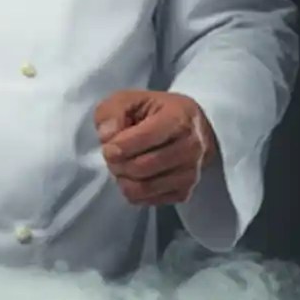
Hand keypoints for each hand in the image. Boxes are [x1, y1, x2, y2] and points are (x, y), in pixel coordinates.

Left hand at [94, 90, 217, 206]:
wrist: (191, 129)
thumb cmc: (157, 113)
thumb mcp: (130, 99)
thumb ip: (112, 111)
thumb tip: (107, 136)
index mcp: (180, 118)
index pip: (143, 139)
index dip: (117, 146)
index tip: (109, 146)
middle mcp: (191, 147)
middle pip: (141, 167)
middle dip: (117, 164)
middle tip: (113, 156)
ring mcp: (191, 172)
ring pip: (143, 187)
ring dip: (123, 179)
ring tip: (122, 165)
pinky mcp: (185, 191)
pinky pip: (148, 200)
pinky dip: (134, 191)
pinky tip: (135, 176)